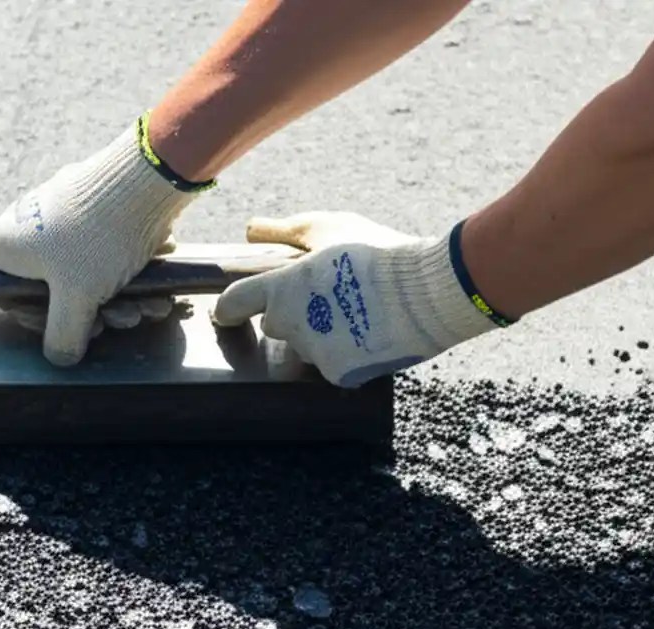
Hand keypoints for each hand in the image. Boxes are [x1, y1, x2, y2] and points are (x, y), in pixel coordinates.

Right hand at [0, 123, 197, 364]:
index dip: (24, 312)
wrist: (144, 180)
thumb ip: (63, 335)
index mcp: (7, 244)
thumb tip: (60, 357)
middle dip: (90, 309)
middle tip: (119, 318)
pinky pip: (104, 245)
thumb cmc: (97, 241)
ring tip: (148, 303)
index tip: (54, 324)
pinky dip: (127, 266)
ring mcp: (61, 209)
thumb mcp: (77, 301)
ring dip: (117, 293)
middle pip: (51, 284)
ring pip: (84, 267)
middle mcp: (27, 223)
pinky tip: (156, 279)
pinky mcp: (95, 202)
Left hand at [213, 212, 501, 387]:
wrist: (426, 291)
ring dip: (321, 332)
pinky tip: (369, 331)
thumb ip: (282, 231)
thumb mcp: (327, 228)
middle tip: (326, 295)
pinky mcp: (338, 374)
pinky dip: (347, 351)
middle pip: (275, 324)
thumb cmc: (375, 252)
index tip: (227, 312)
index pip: (234, 303)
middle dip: (292, 312)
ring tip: (357, 310)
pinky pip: (333, 363)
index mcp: (280, 288)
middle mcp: (290, 325)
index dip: (228, 307)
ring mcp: (314, 353)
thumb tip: (250, 230)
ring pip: (307, 345)